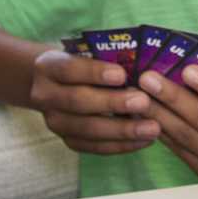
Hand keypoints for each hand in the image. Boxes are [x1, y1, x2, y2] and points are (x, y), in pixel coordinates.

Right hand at [27, 48, 158, 154]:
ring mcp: (55, 121)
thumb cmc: (80, 62)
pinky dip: (121, 145)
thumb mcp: (84, 52)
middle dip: (113, 103)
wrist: (54, 84)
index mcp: (48, 66)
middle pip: (78, 101)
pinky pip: (94, 147)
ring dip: (122, 130)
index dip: (94, 72)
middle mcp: (45, 95)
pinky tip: (144, 140)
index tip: (121, 74)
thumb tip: (143, 68)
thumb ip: (106, 58)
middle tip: (143, 102)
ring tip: (152, 128)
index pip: (69, 69)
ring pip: (88, 129)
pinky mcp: (68, 140)